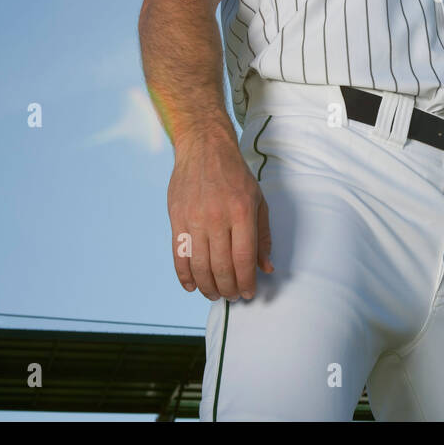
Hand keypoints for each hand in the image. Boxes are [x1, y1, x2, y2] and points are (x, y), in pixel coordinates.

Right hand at [167, 134, 273, 300]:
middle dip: (228, 288)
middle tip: (231, 296)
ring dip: (208, 286)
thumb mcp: (258, 200)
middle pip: (221, 266)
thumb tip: (267, 267)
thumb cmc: (235, 175)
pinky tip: (192, 286)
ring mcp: (194, 219)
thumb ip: (263, 235)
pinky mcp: (177, 218)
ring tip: (214, 294)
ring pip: (200, 265)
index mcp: (242, 212)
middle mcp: (218, 217)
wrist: (204, 148)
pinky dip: (185, 275)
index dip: (246, 281)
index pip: (244, 259)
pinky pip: (179, 255)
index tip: (248, 293)